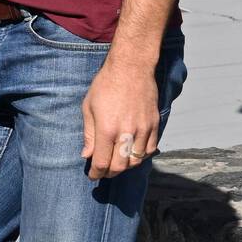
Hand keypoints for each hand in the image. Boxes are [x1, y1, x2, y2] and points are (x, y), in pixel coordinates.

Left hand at [81, 59, 159, 179]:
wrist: (131, 66)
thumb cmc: (106, 83)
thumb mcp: (89, 106)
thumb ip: (89, 134)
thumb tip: (87, 155)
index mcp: (107, 129)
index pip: (102, 163)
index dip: (96, 174)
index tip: (92, 175)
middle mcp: (126, 132)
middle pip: (120, 167)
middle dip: (109, 173)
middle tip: (104, 171)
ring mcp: (143, 129)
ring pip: (136, 161)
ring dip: (125, 166)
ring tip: (118, 162)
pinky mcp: (154, 124)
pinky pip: (150, 149)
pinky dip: (141, 156)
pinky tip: (133, 152)